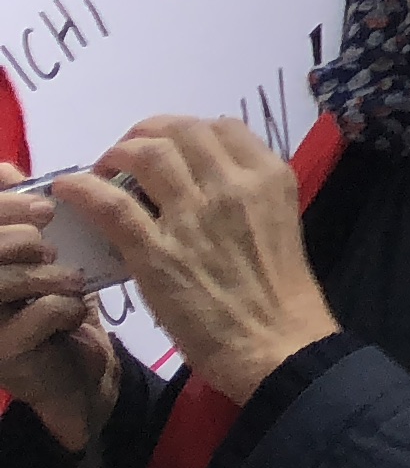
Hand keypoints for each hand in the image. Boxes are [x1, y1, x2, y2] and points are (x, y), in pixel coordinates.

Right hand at [0, 167, 118, 449]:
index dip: (4, 206)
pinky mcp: (3, 357)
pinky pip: (30, 318)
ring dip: (44, 273)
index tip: (45, 205)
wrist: (80, 372)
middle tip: (51, 238)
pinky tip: (75, 311)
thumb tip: (4, 170)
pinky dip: (61, 306)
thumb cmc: (58, 303)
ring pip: (0, 283)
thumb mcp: (43, 254)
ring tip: (73, 277)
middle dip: (16, 237)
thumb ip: (23, 215)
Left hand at [60, 117, 336, 404]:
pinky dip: (84, 189)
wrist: (274, 340)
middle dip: (146, 132)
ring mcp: (192, 216)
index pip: (221, 127)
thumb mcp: (280, 221)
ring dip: (115, 153)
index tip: (170, 147)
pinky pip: (111, 205)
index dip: (188, 130)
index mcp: (268, 177)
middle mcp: (231, 185)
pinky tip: (70, 188)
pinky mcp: (156, 252)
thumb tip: (204, 183)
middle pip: (180, 131)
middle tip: (127, 154)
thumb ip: (246, 195)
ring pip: (145, 155)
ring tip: (101, 169)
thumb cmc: (279, 290)